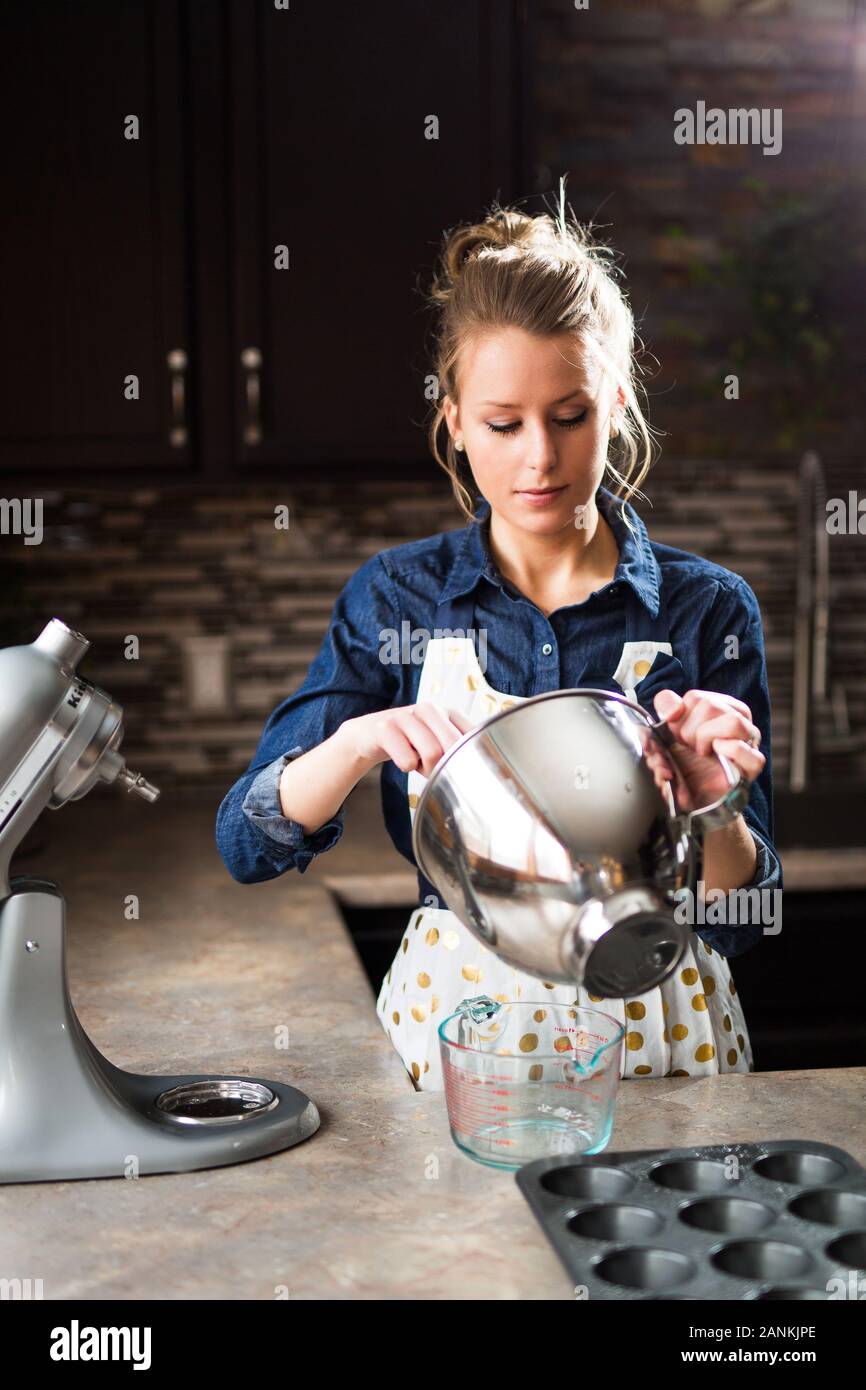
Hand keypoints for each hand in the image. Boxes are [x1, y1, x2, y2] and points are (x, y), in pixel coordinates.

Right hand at [343, 702, 474, 776]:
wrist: (370, 734)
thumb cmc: (411, 742)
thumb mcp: (438, 741)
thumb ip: (460, 749)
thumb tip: (482, 769)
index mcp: (447, 712)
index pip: (472, 736)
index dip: (467, 757)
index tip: (458, 766)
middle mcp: (429, 709)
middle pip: (453, 745)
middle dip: (446, 765)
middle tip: (434, 768)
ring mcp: (406, 716)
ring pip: (432, 753)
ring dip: (425, 768)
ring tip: (417, 763)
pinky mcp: (385, 727)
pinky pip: (406, 760)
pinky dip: (406, 767)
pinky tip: (401, 758)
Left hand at [650, 688, 764, 812]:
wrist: (693, 800)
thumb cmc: (685, 764)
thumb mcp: (667, 733)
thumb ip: (665, 709)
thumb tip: (672, 707)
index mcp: (720, 707)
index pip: (695, 698)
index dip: (678, 719)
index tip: (677, 736)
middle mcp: (739, 720)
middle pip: (711, 705)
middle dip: (689, 731)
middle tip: (689, 748)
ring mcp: (749, 742)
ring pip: (733, 721)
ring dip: (707, 739)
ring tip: (702, 753)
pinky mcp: (753, 765)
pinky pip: (746, 749)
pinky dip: (729, 751)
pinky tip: (718, 756)